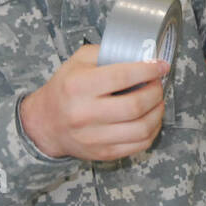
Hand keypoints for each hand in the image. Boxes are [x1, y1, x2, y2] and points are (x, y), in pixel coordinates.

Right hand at [19, 44, 169, 161]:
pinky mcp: (103, 153)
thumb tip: (139, 54)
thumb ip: (106, 53)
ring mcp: (94, 137)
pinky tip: (150, 118)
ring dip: (158, 112)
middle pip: (135, 105)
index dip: (148, 70)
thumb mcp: (77, 62)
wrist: (45, 123)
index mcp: (78, 86)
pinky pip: (139, 145)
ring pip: (141, 128)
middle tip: (157, 84)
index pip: (122, 76)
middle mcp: (85, 113)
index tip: (160, 66)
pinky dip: (152, 130)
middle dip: (155, 92)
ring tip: (157, 101)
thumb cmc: (65, 89)